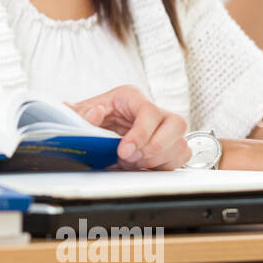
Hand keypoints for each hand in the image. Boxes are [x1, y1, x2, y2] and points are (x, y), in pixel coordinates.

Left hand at [71, 86, 190, 169]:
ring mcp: (166, 127)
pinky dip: (165, 166)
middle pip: (177, 125)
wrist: (95, 129)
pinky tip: (144, 166)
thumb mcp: (80, 114)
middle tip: (130, 159)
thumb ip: (81, 114)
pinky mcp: (170, 144)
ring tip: (132, 163)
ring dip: (157, 160)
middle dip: (154, 148)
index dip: (140, 134)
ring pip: (181, 144)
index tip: (124, 151)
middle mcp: (154, 109)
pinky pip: (182, 156)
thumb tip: (95, 113)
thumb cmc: (91, 118)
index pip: (150, 112)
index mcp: (133, 97)